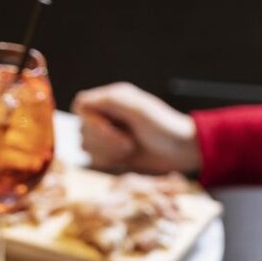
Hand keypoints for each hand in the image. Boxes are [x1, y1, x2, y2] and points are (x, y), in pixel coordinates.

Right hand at [71, 82, 200, 175]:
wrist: (180, 151)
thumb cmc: (163, 126)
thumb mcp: (137, 108)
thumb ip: (109, 101)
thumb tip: (81, 103)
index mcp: (111, 99)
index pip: (81, 105)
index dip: (89, 120)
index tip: (108, 129)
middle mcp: (107, 115)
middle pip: (83, 129)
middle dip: (104, 141)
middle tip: (129, 144)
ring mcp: (109, 136)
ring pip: (86, 146)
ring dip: (107, 152)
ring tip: (130, 150)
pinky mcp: (112, 154)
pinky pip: (95, 160)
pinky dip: (109, 161)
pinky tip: (126, 159)